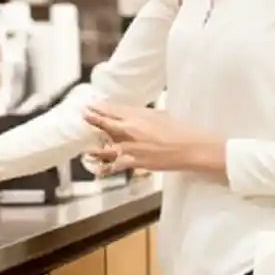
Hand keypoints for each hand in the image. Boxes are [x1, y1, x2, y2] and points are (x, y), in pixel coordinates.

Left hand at [82, 103, 225, 176]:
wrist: (191, 148)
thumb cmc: (182, 131)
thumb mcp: (162, 116)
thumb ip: (146, 116)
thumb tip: (137, 116)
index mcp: (140, 115)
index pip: (114, 110)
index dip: (100, 108)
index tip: (91, 105)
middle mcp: (132, 129)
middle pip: (107, 124)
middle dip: (93, 120)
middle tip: (84, 116)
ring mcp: (132, 147)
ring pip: (106, 146)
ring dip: (95, 147)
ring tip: (87, 148)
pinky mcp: (136, 162)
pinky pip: (116, 165)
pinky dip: (107, 167)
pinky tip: (100, 169)